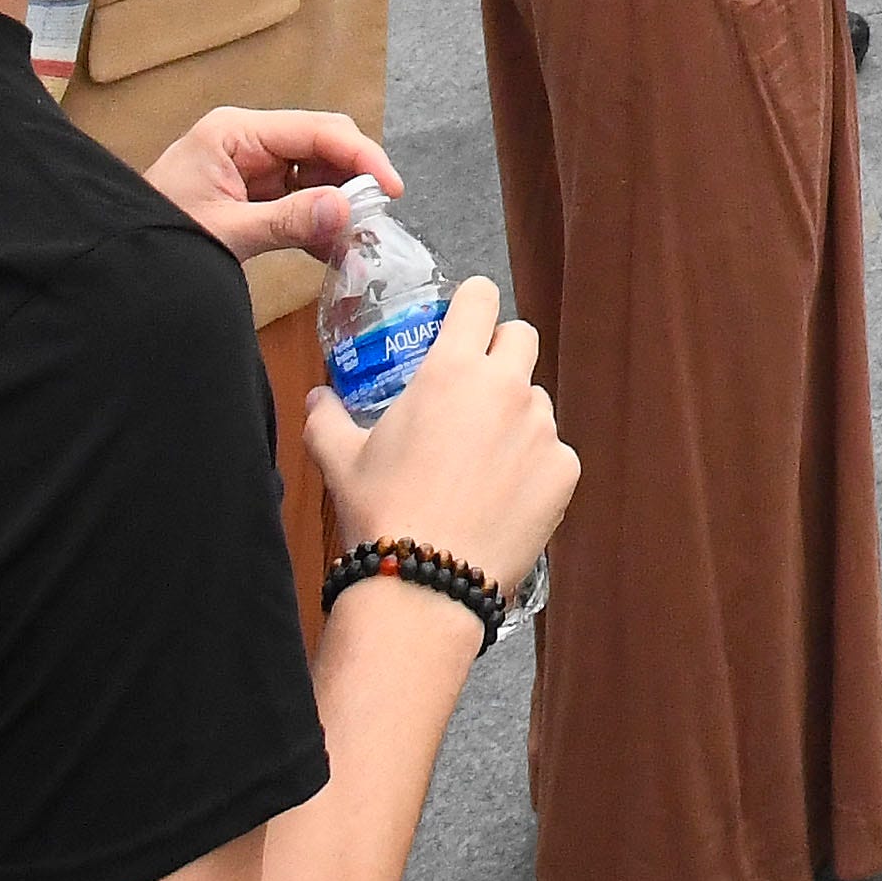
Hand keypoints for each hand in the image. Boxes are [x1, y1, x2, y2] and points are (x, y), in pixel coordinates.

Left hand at [143, 103, 394, 271]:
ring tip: (357, 239)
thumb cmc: (154, 239)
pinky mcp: (251, 193)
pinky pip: (299, 198)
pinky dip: (318, 221)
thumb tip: (347, 211)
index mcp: (236, 132)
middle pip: (321, 146)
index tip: (392, 190)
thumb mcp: (223, 232)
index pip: (316, 130)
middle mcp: (248, 139)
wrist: (111, 262)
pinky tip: (333, 248)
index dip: (361, 155)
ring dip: (339, 204)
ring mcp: (251, 166)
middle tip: (376, 218)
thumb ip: (286, 221)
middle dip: (353, 180)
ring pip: (316, 174)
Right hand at [324, 266, 577, 598]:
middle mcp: (506, 388)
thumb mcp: (340, 459)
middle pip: (520, 338)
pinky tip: (500, 499)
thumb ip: (327, 418)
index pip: (480, 298)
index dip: (471, 305)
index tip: (464, 321)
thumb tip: (317, 398)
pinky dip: (532, 467)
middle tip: (473, 390)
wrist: (425, 582)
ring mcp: (542, 428)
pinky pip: (552, 452)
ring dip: (514, 417)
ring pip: (536, 400)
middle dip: (500, 353)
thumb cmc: (380, 512)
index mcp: (453, 370)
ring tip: (478, 463)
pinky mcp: (564, 470)